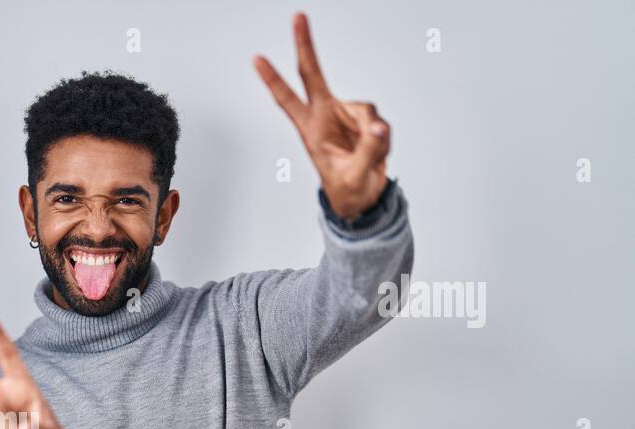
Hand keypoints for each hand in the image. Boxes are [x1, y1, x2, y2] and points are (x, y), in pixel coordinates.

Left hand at [254, 12, 390, 219]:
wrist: (362, 198)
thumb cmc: (348, 190)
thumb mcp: (355, 176)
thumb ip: (368, 151)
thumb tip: (378, 127)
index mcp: (311, 129)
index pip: (288, 99)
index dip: (273, 79)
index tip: (257, 58)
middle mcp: (326, 115)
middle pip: (312, 74)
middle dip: (305, 45)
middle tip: (298, 15)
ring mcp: (345, 115)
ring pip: (366, 109)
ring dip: (374, 135)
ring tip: (367, 158)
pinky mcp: (364, 119)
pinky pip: (380, 121)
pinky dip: (383, 139)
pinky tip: (376, 153)